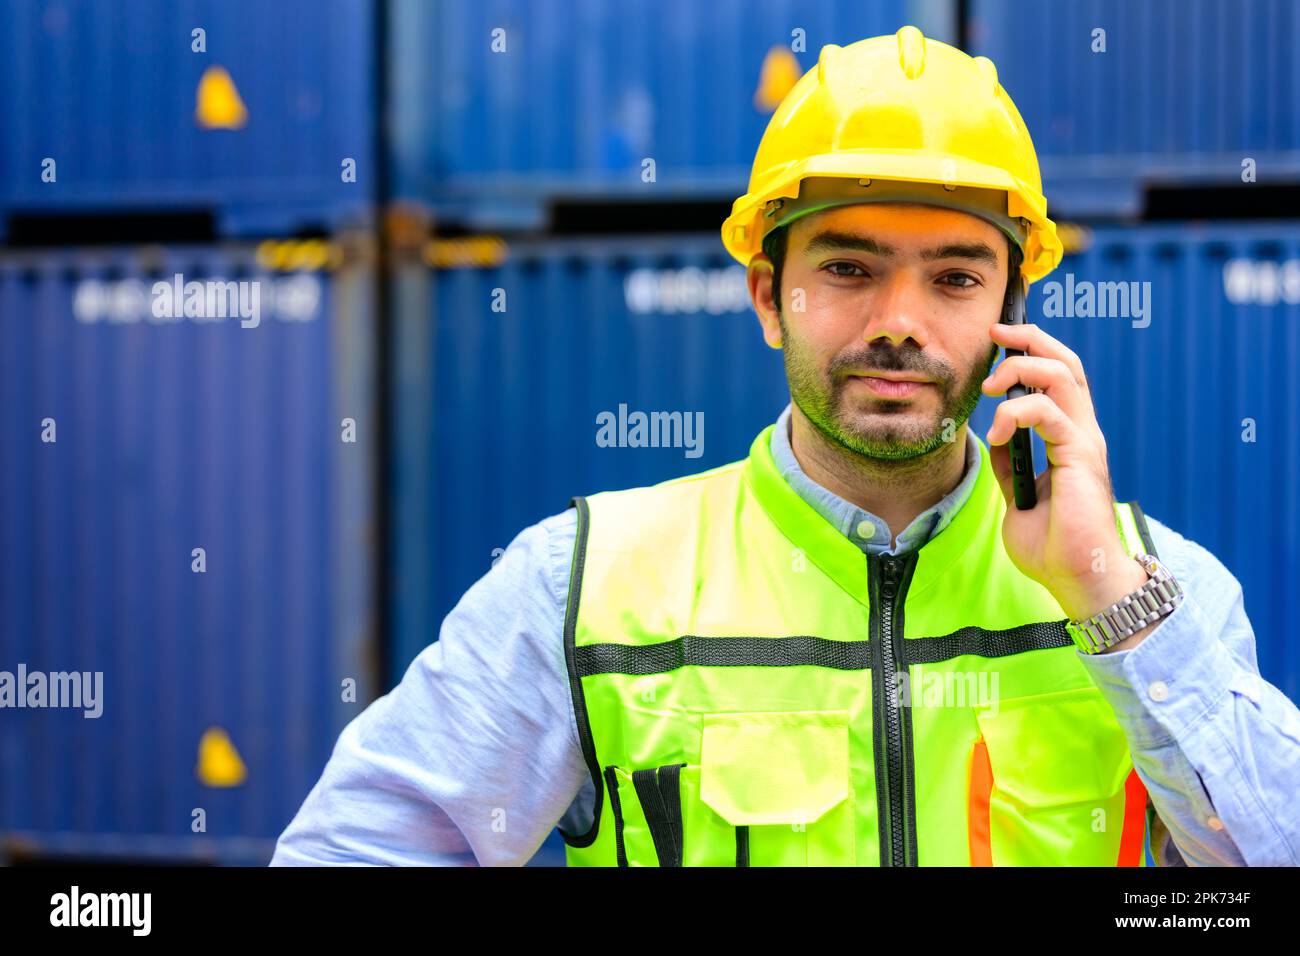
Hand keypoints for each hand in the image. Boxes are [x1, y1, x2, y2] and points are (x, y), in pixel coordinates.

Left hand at [981, 323, 1143, 624]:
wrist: (1078, 578)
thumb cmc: (1053, 546)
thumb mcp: (1019, 497)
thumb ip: (1011, 466)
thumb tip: (994, 440)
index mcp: (1069, 438)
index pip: (1058, 377)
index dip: (1031, 351)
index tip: (997, 341)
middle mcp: (1082, 432)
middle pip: (1066, 363)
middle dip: (1030, 340)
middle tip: (996, 335)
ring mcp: (1085, 441)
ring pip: (1061, 376)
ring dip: (1018, 372)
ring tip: (988, 391)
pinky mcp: (1081, 455)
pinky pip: (1048, 413)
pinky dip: (1016, 413)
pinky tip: (998, 433)